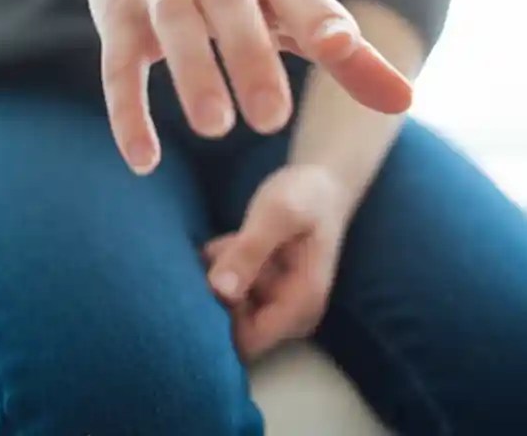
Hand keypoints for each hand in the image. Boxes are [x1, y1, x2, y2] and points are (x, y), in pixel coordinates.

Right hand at [71, 0, 412, 174]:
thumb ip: (343, 52)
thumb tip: (403, 100)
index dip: (317, 15)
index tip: (341, 47)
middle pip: (230, 2)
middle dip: (250, 55)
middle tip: (273, 119)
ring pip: (173, 23)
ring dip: (192, 72)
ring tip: (216, 127)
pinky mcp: (114, 13)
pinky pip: (116, 62)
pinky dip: (127, 111)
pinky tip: (144, 160)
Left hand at [203, 165, 352, 359]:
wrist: (323, 183)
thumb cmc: (305, 196)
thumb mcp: (276, 214)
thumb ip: (250, 250)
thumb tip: (219, 290)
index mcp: (301, 304)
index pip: (249, 342)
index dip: (221, 322)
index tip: (204, 286)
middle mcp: (292, 313)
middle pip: (236, 329)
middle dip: (214, 298)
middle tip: (211, 258)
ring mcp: (279, 303)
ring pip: (229, 310)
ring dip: (216, 280)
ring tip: (220, 246)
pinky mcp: (267, 291)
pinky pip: (231, 295)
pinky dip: (221, 273)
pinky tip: (222, 246)